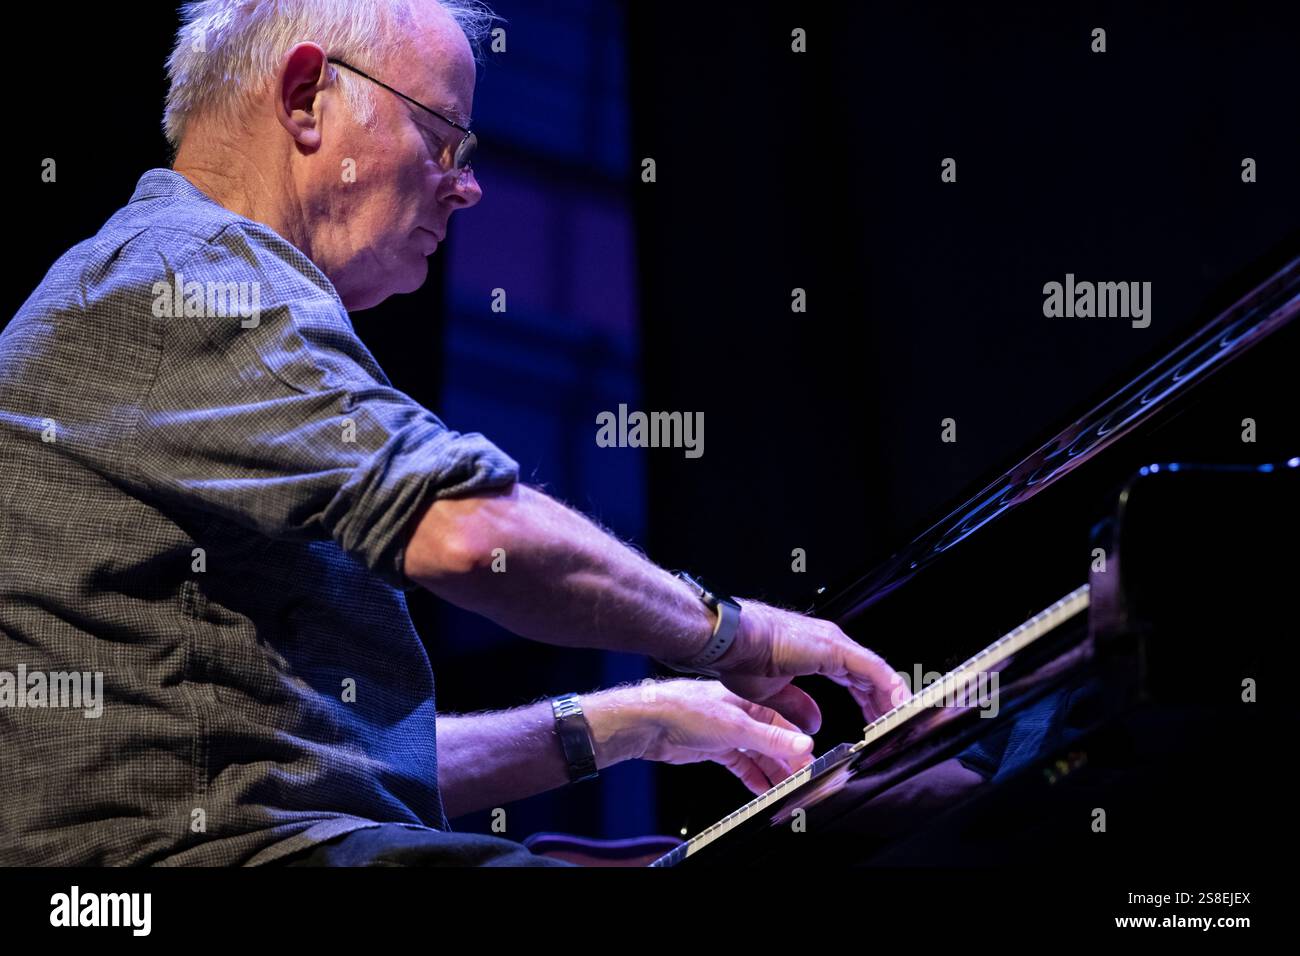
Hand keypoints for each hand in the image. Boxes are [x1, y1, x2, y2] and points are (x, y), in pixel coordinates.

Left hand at [616, 678, 817, 795]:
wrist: (649, 723)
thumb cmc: (686, 710)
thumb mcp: (736, 727)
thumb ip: (771, 739)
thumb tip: (803, 744)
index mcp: (750, 702)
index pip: (784, 725)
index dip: (798, 746)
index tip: (810, 763)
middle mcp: (741, 715)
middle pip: (772, 742)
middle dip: (787, 762)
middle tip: (800, 781)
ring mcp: (727, 732)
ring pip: (758, 755)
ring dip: (771, 772)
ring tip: (785, 790)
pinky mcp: (715, 747)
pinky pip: (740, 764)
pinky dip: (752, 776)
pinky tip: (761, 788)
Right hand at [704, 600, 907, 733]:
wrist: (730, 641)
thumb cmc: (741, 660)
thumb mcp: (772, 693)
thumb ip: (796, 706)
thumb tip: (815, 722)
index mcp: (818, 652)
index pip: (855, 678)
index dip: (869, 701)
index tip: (877, 722)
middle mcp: (830, 643)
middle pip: (870, 676)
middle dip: (884, 702)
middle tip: (896, 727)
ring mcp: (835, 642)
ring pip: (877, 672)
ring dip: (892, 697)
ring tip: (904, 721)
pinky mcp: (835, 647)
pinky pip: (873, 669)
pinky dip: (888, 687)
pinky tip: (898, 705)